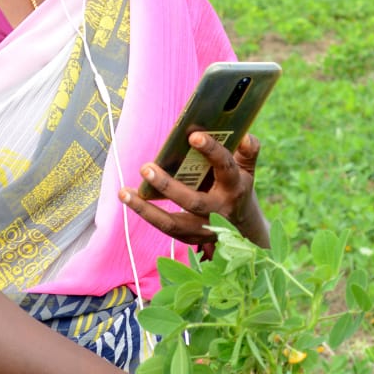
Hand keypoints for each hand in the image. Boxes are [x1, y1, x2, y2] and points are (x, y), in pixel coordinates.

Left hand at [120, 132, 269, 249]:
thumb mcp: (248, 169)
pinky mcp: (190, 237)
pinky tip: (129, 198)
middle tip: (146, 167)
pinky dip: (146, 213)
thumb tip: (244, 135)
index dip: (211, 151)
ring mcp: (203, 228)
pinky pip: (165, 227)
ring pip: (172, 222)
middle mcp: (219, 210)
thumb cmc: (238, 188)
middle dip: (168, 185)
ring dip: (146, 209)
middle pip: (193, 201)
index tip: (193, 135)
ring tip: (124, 192)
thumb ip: (248, 151)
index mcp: (235, 187)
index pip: (224, 167)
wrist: (245, 229)